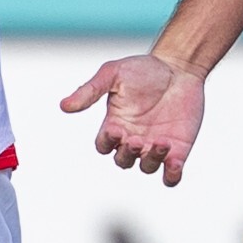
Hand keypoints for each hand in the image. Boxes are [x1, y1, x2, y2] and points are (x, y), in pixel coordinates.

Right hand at [61, 54, 207, 185]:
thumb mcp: (113, 74)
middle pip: (123, 160)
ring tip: (161, 142)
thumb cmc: (143, 69)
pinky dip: (172, 175)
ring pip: (147, 167)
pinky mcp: (178, 149)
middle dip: (128, 153)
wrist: (178, 67)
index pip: (104, 145)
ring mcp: (155, 146)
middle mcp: (133, 139)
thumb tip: (64, 106)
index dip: (108, 142)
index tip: (116, 129)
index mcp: (115, 124)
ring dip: (152, 159)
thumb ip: (91, 90)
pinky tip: (174, 164)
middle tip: (137, 139)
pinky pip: (172, 174)